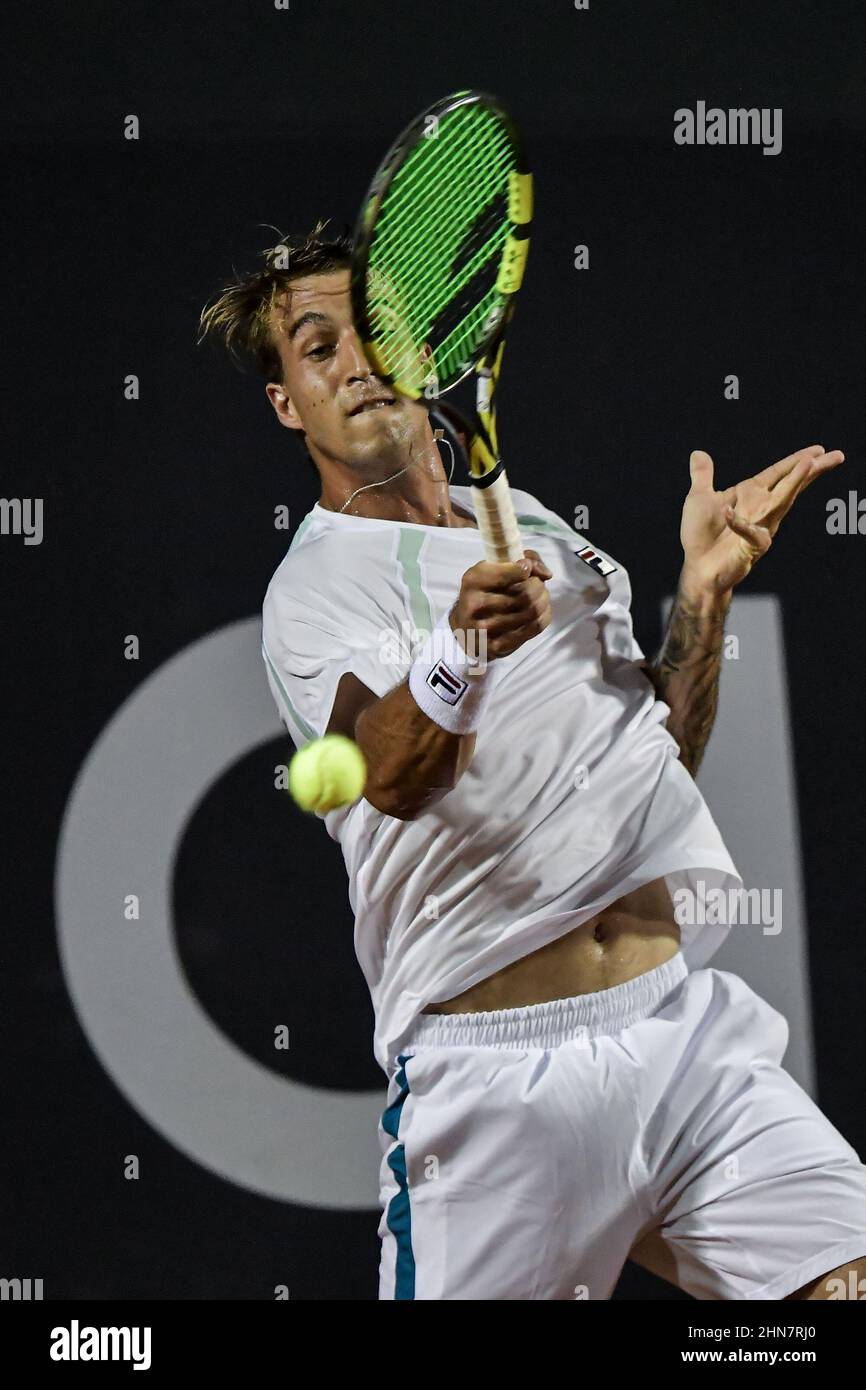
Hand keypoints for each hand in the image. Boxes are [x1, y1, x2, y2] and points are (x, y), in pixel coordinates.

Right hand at [450, 549, 552, 659]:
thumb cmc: (484, 593)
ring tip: (539, 597)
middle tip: (537, 584)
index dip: (526, 568)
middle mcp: (477, 605)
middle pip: (526, 592)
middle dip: (539, 585)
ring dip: (543, 600)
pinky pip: (534, 627)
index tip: (527, 568)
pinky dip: (543, 616)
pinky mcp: (498, 645)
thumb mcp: (490, 569)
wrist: (465, 630)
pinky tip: (538, 612)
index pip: (510, 572)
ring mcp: (487, 628)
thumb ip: (520, 558)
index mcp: (473, 581)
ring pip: (533, 610)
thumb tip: (546, 573)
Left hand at [679, 444, 844, 596]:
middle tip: (836, 456)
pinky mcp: (752, 547)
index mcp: (751, 494)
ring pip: (781, 502)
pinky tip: (727, 511)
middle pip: (792, 485)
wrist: (699, 569)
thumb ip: (703, 476)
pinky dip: (739, 523)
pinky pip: (749, 532)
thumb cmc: (701, 536)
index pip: (779, 473)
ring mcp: (760, 528)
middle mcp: (761, 509)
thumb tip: (698, 453)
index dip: (797, 460)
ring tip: (808, 465)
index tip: (820, 450)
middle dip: (813, 469)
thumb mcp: (698, 499)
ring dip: (794, 483)